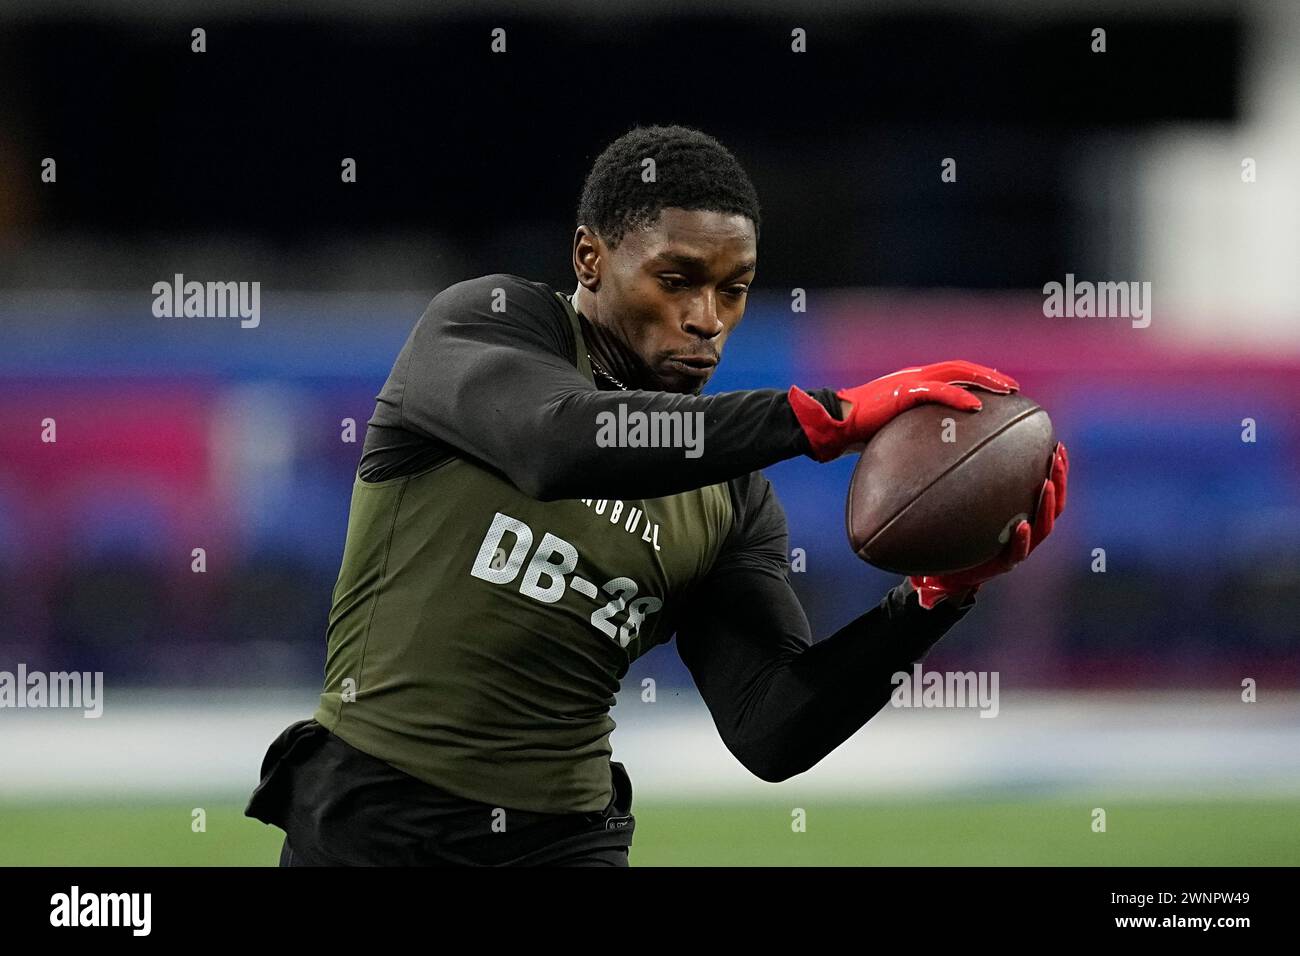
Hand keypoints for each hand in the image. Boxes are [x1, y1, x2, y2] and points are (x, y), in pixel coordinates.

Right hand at [788, 360, 1018, 461]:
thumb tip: (931, 455)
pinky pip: (939, 391)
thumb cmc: (861, 430)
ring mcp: (910, 381)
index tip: (999, 390)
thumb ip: (915, 432)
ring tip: (1006, 391)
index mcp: (914, 382)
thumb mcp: (895, 429)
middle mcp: (916, 376)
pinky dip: (960, 398)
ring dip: (984, 380)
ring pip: (956, 373)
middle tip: (1013, 388)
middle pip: (961, 369)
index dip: (978, 379)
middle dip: (989, 375)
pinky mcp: (904, 392)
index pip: (953, 374)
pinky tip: (977, 407)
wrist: (837, 423)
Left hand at [909, 441, 1068, 609]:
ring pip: (1042, 528)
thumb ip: (973, 478)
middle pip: (1053, 506)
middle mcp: (1026, 531)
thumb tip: (964, 439)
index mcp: (1024, 514)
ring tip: (1047, 484)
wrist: (945, 569)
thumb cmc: (958, 531)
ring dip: (1046, 506)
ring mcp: (1017, 549)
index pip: (1049, 490)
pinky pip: (1016, 553)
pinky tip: (1023, 525)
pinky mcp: (1002, 565)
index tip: (1059, 447)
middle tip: (1056, 457)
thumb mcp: (968, 501)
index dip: (1059, 471)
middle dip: (1059, 481)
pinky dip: (1022, 539)